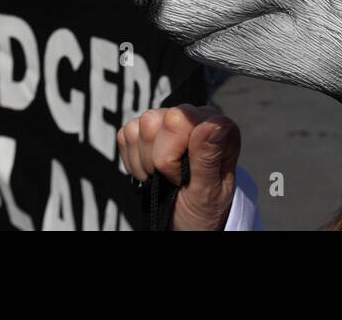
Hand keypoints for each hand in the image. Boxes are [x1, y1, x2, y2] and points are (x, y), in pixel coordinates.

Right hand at [117, 105, 239, 230]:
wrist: (190, 222)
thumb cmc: (205, 207)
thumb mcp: (210, 190)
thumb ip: (209, 155)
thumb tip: (215, 123)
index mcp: (215, 126)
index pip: (177, 119)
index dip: (171, 153)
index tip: (181, 176)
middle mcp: (192, 117)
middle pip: (152, 121)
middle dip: (156, 159)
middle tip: (172, 179)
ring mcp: (168, 120)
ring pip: (137, 127)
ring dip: (144, 161)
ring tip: (162, 176)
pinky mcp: (146, 130)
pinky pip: (126, 134)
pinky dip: (133, 160)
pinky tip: (151, 171)